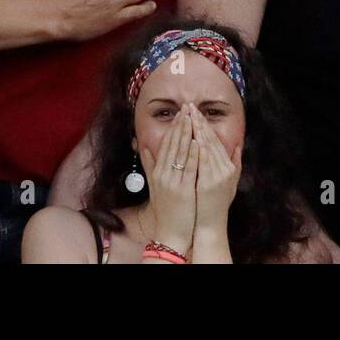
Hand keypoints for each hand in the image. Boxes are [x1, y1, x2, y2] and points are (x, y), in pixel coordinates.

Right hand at [138, 104, 197, 252]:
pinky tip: (197, 142)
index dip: (173, 127)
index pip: (165, 144)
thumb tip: (143, 146)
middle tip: (188, 108)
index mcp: (157, 172)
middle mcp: (162, 174)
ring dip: (187, 134)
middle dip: (181, 125)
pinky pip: (188, 168)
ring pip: (180, 153)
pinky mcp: (183, 189)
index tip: (180, 113)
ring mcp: (172, 181)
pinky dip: (192, 154)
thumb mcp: (154, 185)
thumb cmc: (165, 208)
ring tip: (193, 118)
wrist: (169, 231)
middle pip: (172, 145)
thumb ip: (149, 165)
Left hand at [192, 108, 239, 230]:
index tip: (195, 111)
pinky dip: (200, 150)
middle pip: (211, 140)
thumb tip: (239, 145)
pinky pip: (204, 163)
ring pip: (208, 148)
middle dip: (200, 122)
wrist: (211, 225)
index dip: (205, 124)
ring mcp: (218, 176)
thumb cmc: (216, 204)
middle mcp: (225, 169)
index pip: (215, 141)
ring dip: (198, 131)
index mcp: (228, 166)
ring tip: (190, 116)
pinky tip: (194, 139)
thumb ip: (235, 162)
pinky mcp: (210, 183)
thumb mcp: (230, 182)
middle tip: (190, 106)